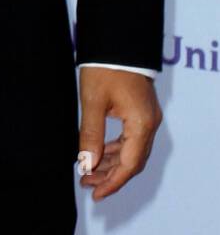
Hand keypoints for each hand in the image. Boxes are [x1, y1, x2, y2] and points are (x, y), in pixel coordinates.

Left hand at [77, 67, 162, 200]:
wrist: (117, 40)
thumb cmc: (105, 67)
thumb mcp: (93, 101)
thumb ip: (91, 135)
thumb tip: (87, 164)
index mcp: (141, 124)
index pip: (129, 165)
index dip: (112, 183)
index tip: (95, 194)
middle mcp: (149, 123)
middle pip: (132, 161)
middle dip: (110, 175)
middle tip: (86, 182)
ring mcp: (147, 117)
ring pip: (132, 151)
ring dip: (111, 163)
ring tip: (88, 170)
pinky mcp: (141, 110)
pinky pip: (130, 138)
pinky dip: (115, 149)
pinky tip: (99, 152)